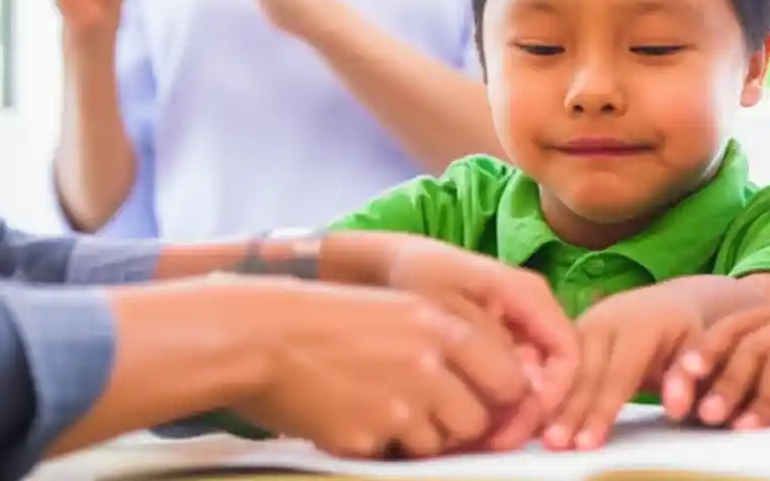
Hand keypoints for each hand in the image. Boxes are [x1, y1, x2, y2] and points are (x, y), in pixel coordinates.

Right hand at [237, 280, 531, 458]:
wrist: (261, 336)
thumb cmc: (327, 319)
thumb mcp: (400, 310)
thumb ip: (447, 342)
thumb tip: (491, 383)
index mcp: (440, 324)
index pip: (508, 378)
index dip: (501, 397)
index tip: (488, 401)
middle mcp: (427, 364)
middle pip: (478, 420)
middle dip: (461, 424)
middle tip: (430, 412)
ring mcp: (399, 405)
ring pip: (440, 445)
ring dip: (420, 438)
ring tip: (382, 408)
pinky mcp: (368, 439)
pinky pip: (395, 457)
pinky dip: (380, 446)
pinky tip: (353, 416)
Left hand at [383, 240, 579, 448]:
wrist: (395, 264)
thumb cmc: (418, 276)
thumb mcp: (449, 306)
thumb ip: (490, 343)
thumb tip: (529, 384)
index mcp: (529, 294)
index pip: (567, 351)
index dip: (556, 392)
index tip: (525, 421)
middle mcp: (535, 309)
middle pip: (557, 371)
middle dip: (535, 410)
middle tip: (500, 441)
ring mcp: (522, 324)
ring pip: (539, 379)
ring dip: (519, 412)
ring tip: (486, 436)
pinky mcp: (507, 339)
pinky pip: (519, 375)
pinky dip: (504, 402)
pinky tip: (478, 419)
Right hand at [542, 284, 704, 450]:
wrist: (670, 304)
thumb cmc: (687, 336)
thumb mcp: (700, 352)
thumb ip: (686, 379)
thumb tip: (674, 409)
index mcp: (640, 323)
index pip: (617, 374)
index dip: (601, 410)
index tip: (588, 442)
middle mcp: (607, 317)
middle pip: (584, 369)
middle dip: (570, 410)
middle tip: (557, 443)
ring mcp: (586, 320)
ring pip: (565, 365)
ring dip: (552, 401)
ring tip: (542, 434)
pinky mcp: (573, 330)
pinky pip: (556, 360)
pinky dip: (547, 389)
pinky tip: (538, 415)